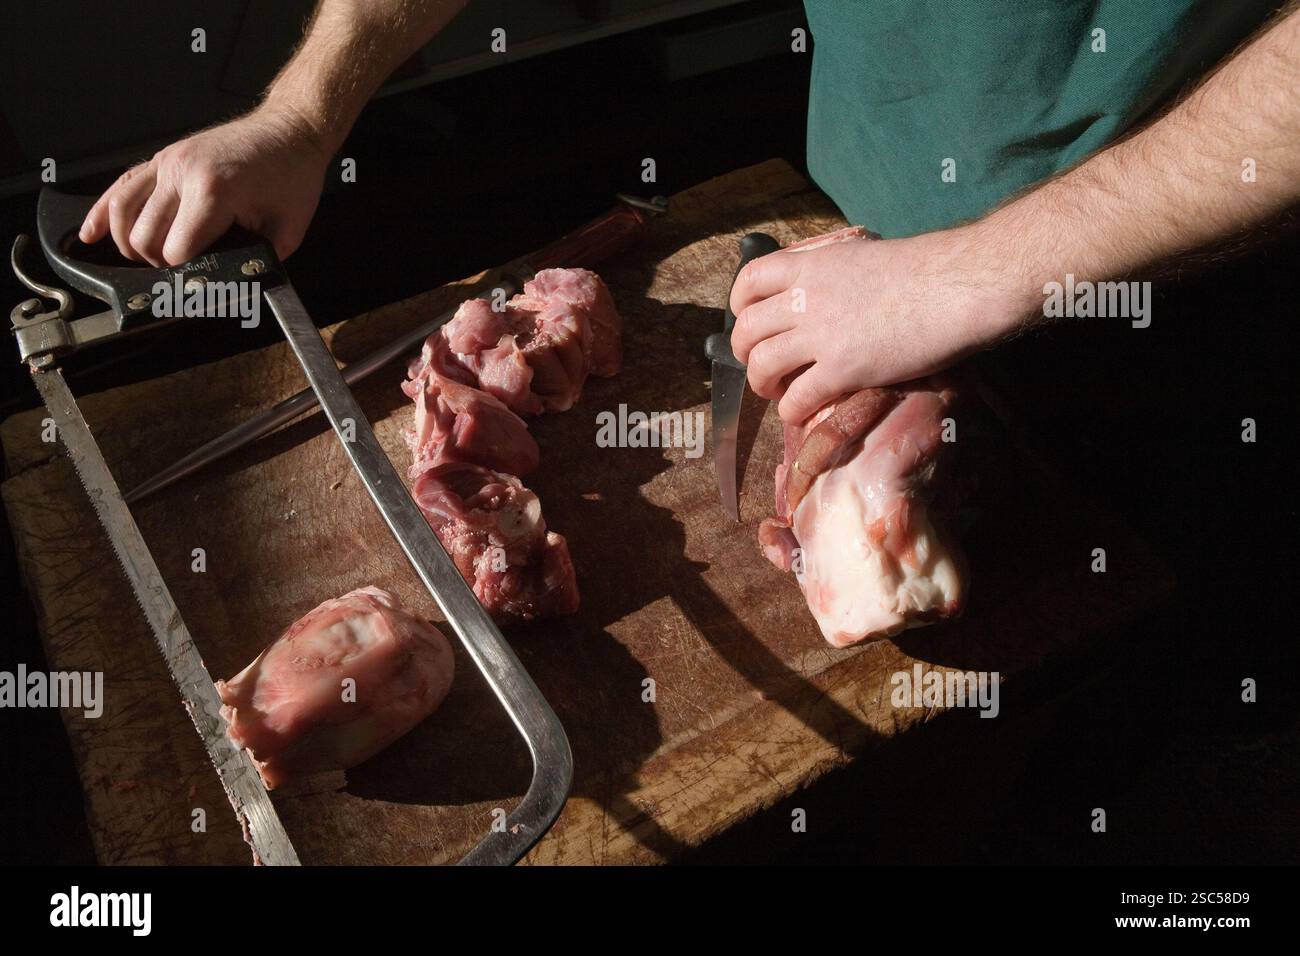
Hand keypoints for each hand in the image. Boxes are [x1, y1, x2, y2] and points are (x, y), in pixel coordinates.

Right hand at [79, 107, 331, 265]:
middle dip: (156, 262)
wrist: (289, 130)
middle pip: (144, 236)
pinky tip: (92, 232)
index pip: (175, 250)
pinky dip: (103, 211)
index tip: (199, 278)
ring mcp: (168, 162)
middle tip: (179, 269)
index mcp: (212, 192)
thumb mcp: (287, 229)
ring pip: (123, 211)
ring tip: (142, 259)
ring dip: (127, 242)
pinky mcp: (163, 158)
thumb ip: (258, 261)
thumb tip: (236, 284)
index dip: (184, 272)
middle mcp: (182, 174)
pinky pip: (123, 185)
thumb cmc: (291, 174)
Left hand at [728, 225, 1033, 423]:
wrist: (956, 285)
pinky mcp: (842, 369)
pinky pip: (797, 397)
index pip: (749, 280)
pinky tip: (799, 414)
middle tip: (762, 366)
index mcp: (811, 265)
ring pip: (762, 365)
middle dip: (745, 353)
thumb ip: (834, 275)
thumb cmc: (925, 269)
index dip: (741, 306)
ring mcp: (821, 334)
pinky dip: (791, 411)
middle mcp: (805, 298)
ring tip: (778, 393)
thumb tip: (829, 291)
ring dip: (763, 385)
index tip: (748, 320)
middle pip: (747, 330)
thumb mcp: (863, 257)